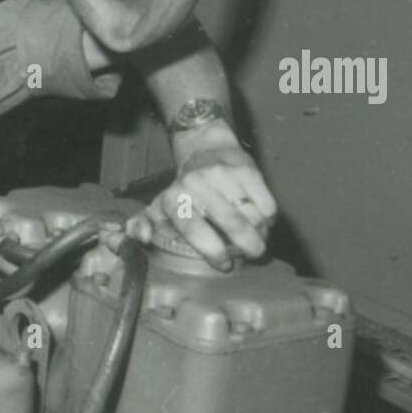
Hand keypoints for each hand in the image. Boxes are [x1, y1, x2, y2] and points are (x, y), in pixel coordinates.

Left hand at [121, 142, 276, 271]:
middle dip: (248, 246)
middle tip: (254, 255)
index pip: (193, 228)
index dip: (212, 250)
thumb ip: (141, 226)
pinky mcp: (246, 168)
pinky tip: (262, 221)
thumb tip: (142, 237)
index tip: (224, 264)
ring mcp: (222, 173)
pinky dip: (269, 218)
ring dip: (261, 233)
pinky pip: (266, 203)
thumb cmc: (183, 190)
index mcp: (174, 198)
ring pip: (253, 215)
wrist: (205, 148)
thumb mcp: (157, 208)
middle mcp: (196, 182)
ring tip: (258, 239)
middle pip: (231, 223)